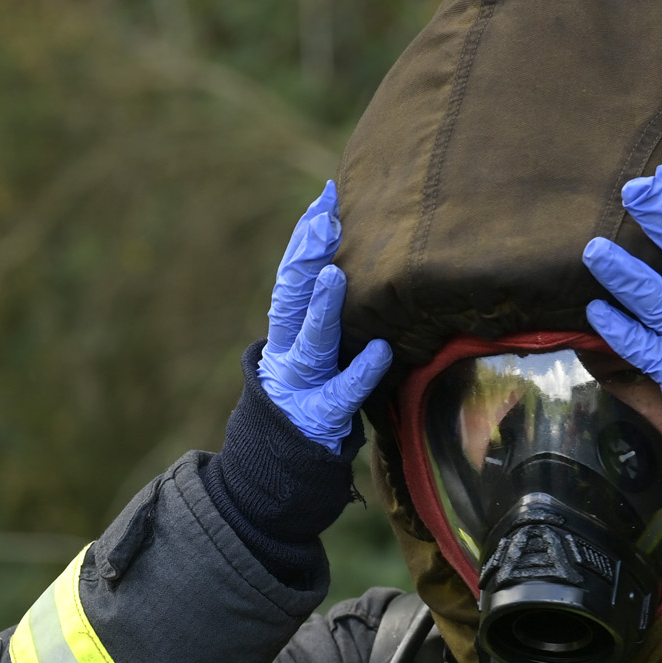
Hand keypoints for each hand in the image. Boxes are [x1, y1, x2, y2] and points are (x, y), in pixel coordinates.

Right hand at [260, 181, 393, 452]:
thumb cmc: (309, 401)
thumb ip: (325, 318)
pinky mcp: (320, 417)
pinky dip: (360, 373)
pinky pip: (342, 394)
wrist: (279, 465)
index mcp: (285, 333)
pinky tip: (382, 352)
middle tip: (325, 214)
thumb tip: (355, 264)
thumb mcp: (314, 355)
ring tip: (336, 275)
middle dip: (305, 255)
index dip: (305, 238)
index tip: (326, 197)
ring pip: (310, 342)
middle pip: (289, 296)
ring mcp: (301, 384)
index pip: (292, 277)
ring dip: (321, 309)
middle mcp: (287, 352)